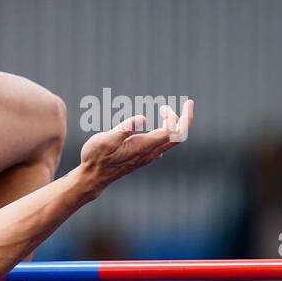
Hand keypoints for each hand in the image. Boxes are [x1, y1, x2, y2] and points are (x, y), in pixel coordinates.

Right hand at [78, 100, 193, 196]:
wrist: (93, 177)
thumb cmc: (96, 157)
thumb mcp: (106, 140)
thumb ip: (124, 129)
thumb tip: (142, 118)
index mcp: (143, 146)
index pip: (172, 132)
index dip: (178, 118)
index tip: (170, 106)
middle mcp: (150, 152)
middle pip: (179, 137)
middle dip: (186, 119)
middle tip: (188, 103)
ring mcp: (148, 156)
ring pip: (172, 141)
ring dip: (176, 125)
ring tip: (166, 111)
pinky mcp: (144, 157)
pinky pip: (164, 144)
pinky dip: (168, 131)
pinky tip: (160, 125)